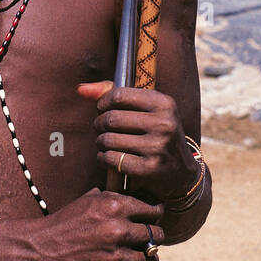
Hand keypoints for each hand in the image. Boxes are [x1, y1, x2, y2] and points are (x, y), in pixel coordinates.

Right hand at [20, 187, 164, 260]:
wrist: (38, 250)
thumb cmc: (64, 222)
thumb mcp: (88, 200)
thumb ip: (114, 198)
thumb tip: (139, 198)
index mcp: (114, 205)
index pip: (154, 210)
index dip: (154, 216)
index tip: (150, 221)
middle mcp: (118, 228)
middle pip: (157, 235)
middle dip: (153, 238)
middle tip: (143, 242)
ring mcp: (115, 255)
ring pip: (152, 259)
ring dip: (148, 260)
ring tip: (139, 259)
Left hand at [76, 79, 198, 202]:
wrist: (180, 171)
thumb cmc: (155, 132)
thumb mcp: (145, 108)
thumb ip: (112, 93)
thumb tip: (80, 89)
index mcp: (164, 103)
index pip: (119, 95)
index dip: (103, 102)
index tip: (102, 109)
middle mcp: (164, 124)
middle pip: (111, 118)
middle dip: (99, 123)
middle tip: (100, 128)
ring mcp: (158, 147)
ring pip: (109, 140)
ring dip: (100, 142)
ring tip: (104, 142)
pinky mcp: (149, 169)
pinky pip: (112, 159)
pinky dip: (103, 158)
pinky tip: (108, 157)